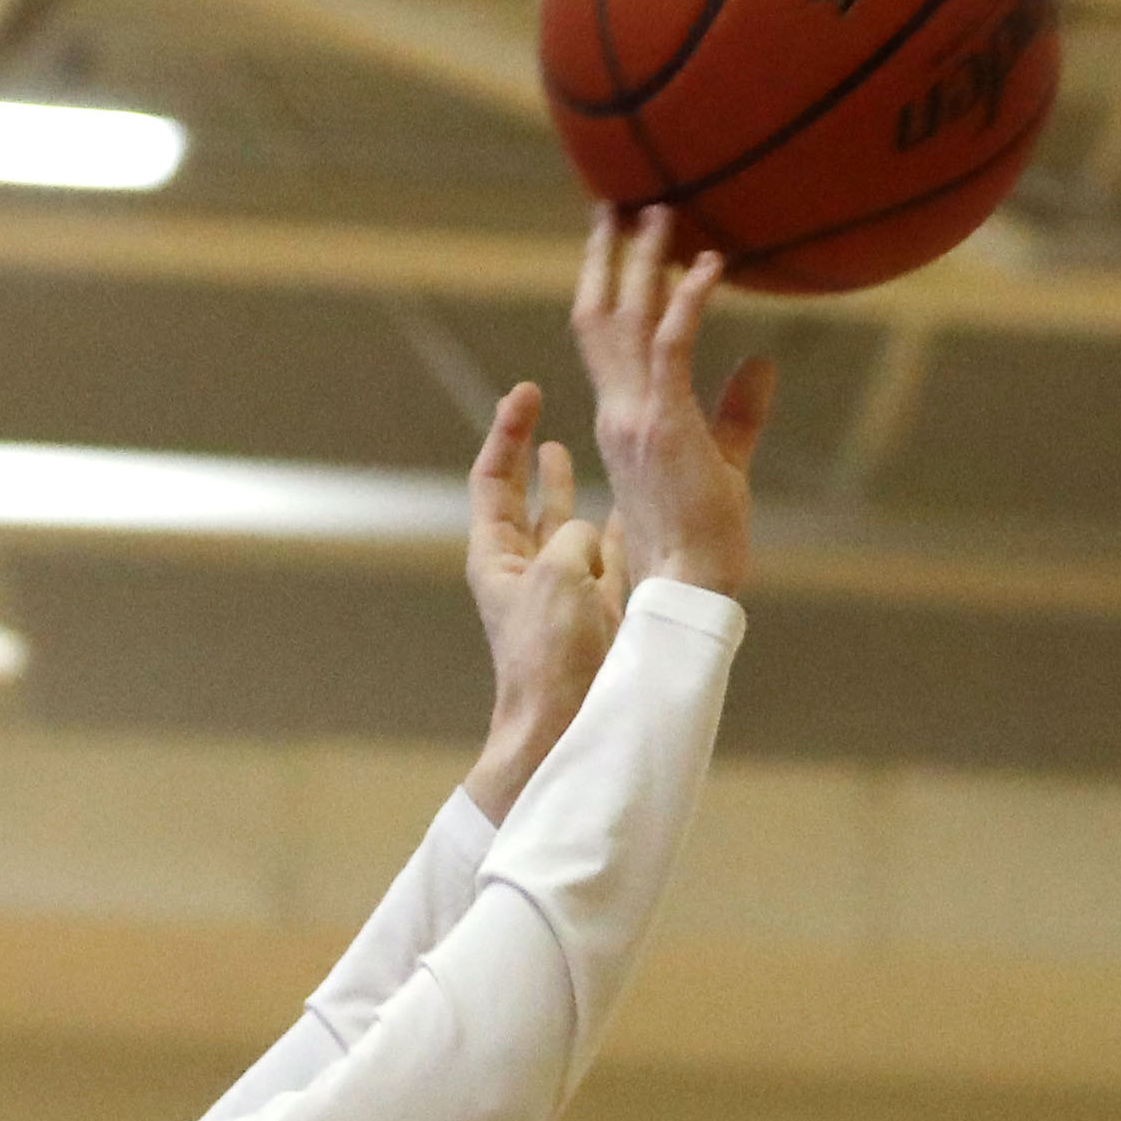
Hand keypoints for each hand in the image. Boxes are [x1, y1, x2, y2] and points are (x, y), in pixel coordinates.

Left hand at [462, 380, 624, 811]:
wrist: (563, 726)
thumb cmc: (549, 654)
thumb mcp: (557, 574)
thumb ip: (573, 536)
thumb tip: (591, 534)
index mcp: (496, 556)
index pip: (492, 479)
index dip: (508, 433)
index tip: (527, 393)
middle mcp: (525, 570)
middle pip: (526, 500)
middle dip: (535, 459)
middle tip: (545, 416)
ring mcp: (561, 593)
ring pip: (568, 527)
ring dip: (576, 490)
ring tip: (581, 449)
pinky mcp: (596, 614)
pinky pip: (606, 559)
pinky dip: (616, 530)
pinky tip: (628, 509)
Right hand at [572, 206, 772, 596]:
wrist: (692, 586)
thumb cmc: (706, 539)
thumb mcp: (723, 462)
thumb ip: (738, 410)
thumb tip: (762, 360)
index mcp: (622, 419)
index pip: (605, 339)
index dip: (608, 287)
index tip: (618, 243)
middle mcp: (617, 410)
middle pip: (599, 316)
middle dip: (607, 258)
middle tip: (616, 204)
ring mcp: (635, 415)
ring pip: (625, 319)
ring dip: (642, 262)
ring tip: (659, 213)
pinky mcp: (665, 425)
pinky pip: (671, 346)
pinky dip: (689, 300)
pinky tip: (711, 266)